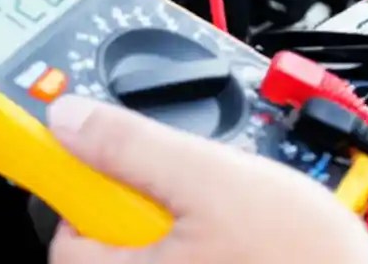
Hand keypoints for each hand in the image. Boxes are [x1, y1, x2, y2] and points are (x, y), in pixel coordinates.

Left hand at [46, 96, 367, 263]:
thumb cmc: (300, 257)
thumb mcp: (211, 180)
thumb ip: (132, 146)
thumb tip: (67, 118)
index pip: (67, 224)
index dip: (91, 174)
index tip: (98, 137)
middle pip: (123, 220)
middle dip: (161, 183)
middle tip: (201, 173)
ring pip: (171, 223)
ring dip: (198, 194)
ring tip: (243, 192)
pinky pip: (204, 236)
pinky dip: (224, 214)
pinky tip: (258, 208)